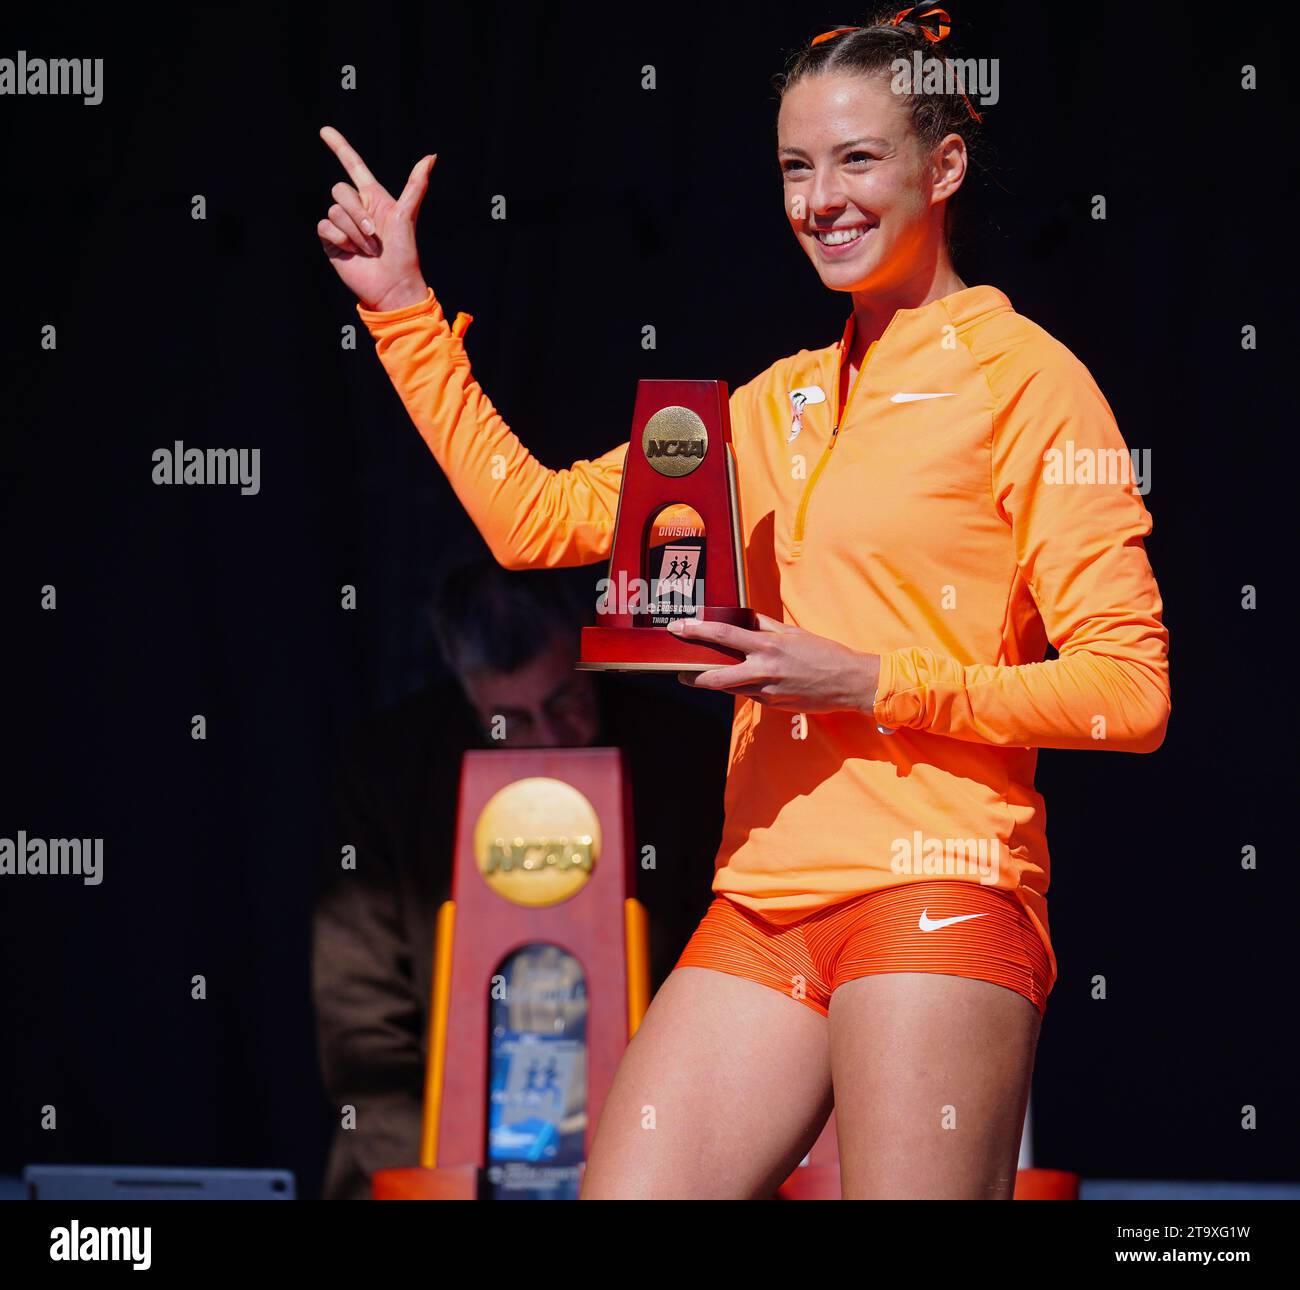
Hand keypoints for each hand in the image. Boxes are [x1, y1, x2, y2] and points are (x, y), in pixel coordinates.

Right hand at [317, 125, 435, 311]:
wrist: (392, 285)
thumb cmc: (403, 253)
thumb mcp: (407, 215)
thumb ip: (416, 185)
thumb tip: (432, 156)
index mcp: (373, 198)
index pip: (352, 166)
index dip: (339, 147)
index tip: (324, 130)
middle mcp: (356, 208)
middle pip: (340, 190)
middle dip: (358, 214)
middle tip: (375, 236)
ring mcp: (342, 224)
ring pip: (334, 210)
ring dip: (354, 232)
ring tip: (369, 249)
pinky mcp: (331, 240)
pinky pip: (325, 226)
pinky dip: (341, 239)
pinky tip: (352, 252)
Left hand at [670, 612, 880, 714]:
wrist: (849, 683)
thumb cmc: (824, 653)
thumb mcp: (793, 633)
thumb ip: (765, 627)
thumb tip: (745, 619)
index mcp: (767, 646)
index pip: (723, 636)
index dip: (696, 631)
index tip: (678, 627)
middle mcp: (763, 671)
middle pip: (716, 676)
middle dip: (692, 675)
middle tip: (678, 671)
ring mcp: (767, 692)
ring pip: (731, 688)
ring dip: (716, 682)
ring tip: (702, 674)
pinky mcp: (773, 705)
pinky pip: (750, 694)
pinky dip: (743, 686)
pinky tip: (746, 680)